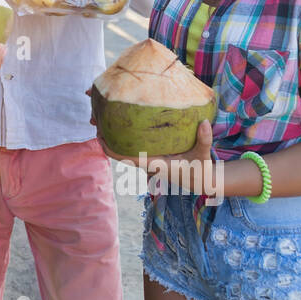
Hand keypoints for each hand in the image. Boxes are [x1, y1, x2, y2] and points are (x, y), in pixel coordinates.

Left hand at [97, 120, 214, 192]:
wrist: (201, 182)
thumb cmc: (200, 169)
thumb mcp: (202, 155)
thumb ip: (204, 140)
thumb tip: (204, 122)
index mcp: (154, 164)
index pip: (127, 158)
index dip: (111, 149)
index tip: (99, 136)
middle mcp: (148, 163)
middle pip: (120, 152)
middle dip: (107, 139)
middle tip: (95, 120)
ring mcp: (149, 160)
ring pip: (126, 149)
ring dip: (114, 138)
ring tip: (103, 118)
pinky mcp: (153, 156)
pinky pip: (134, 147)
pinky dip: (125, 138)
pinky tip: (121, 123)